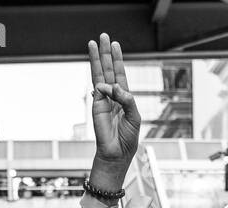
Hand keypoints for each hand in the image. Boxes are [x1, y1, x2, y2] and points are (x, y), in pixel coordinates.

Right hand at [87, 33, 140, 169]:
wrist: (116, 153)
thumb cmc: (128, 137)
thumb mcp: (134, 116)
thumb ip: (126, 99)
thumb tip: (113, 85)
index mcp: (124, 97)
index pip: (120, 74)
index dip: (117, 59)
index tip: (115, 44)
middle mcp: (113, 95)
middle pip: (108, 69)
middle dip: (106, 53)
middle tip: (103, 36)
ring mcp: (103, 99)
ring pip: (99, 74)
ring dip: (97, 59)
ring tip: (93, 42)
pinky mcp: (96, 105)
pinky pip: (98, 88)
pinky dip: (101, 81)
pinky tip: (101, 75)